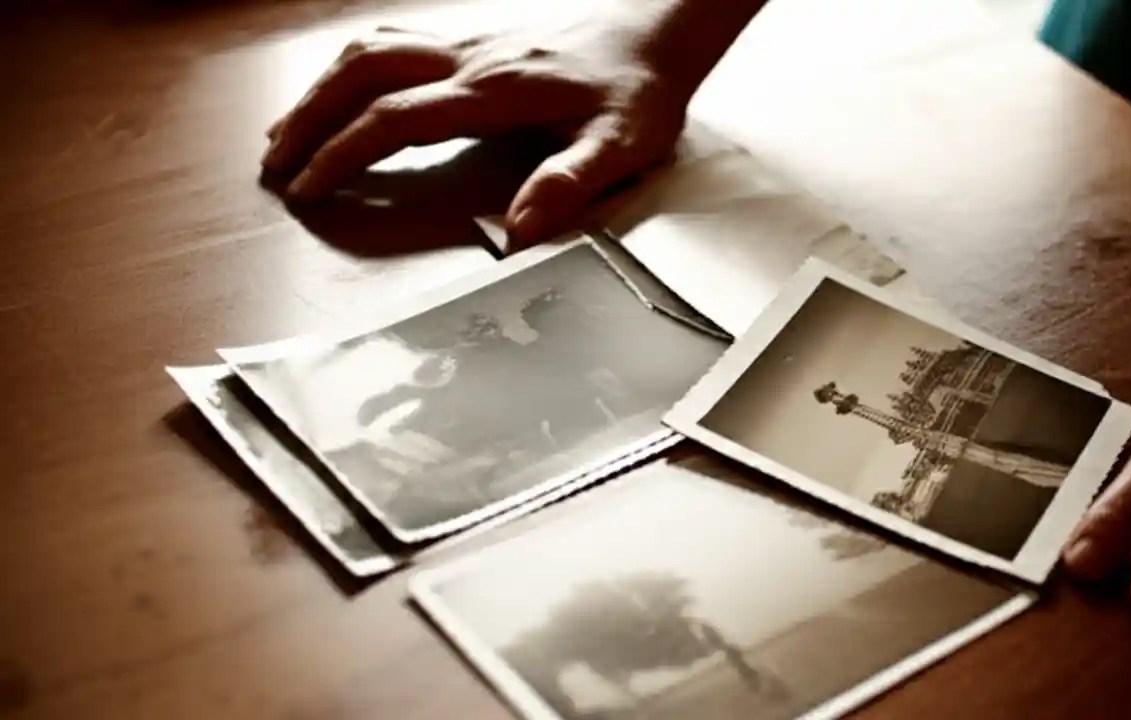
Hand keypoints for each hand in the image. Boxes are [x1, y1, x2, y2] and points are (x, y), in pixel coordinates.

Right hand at [262, 2, 761, 246]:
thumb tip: (518, 233)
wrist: (655, 32)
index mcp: (495, 91)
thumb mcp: (621, 146)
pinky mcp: (471, 40)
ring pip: (369, 52)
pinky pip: (392, 43)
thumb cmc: (638, 92)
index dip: (343, 153)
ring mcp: (466, 42)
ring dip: (320, 90)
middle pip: (362, 75)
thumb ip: (568, 185)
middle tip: (272, 164)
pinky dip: (351, 70)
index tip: (307, 188)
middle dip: (308, 119)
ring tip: (285, 132)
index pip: (395, 119)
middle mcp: (469, 58)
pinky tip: (339, 91)